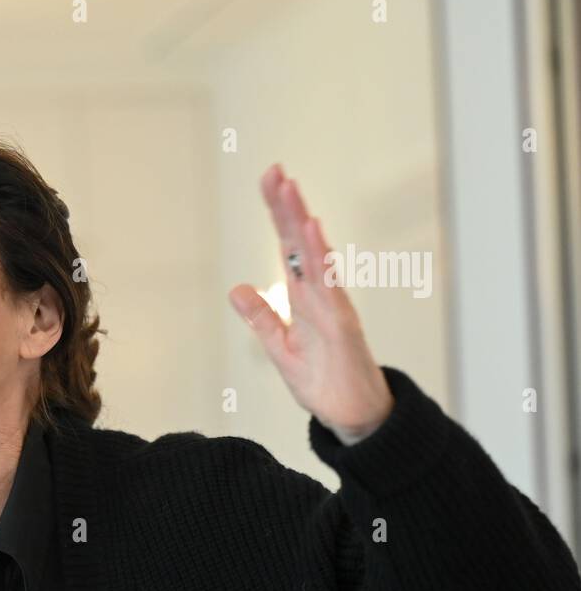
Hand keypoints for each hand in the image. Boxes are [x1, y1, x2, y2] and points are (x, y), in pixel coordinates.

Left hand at [227, 165, 393, 445]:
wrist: (354, 419)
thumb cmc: (324, 382)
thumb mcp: (280, 348)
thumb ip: (262, 318)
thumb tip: (236, 289)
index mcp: (305, 297)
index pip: (289, 248)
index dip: (280, 215)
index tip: (270, 181)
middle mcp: (321, 295)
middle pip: (301, 243)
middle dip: (288, 207)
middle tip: (275, 171)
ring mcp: (333, 307)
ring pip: (315, 257)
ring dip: (302, 222)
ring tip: (289, 188)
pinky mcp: (341, 326)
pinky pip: (329, 286)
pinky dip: (319, 258)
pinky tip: (311, 232)